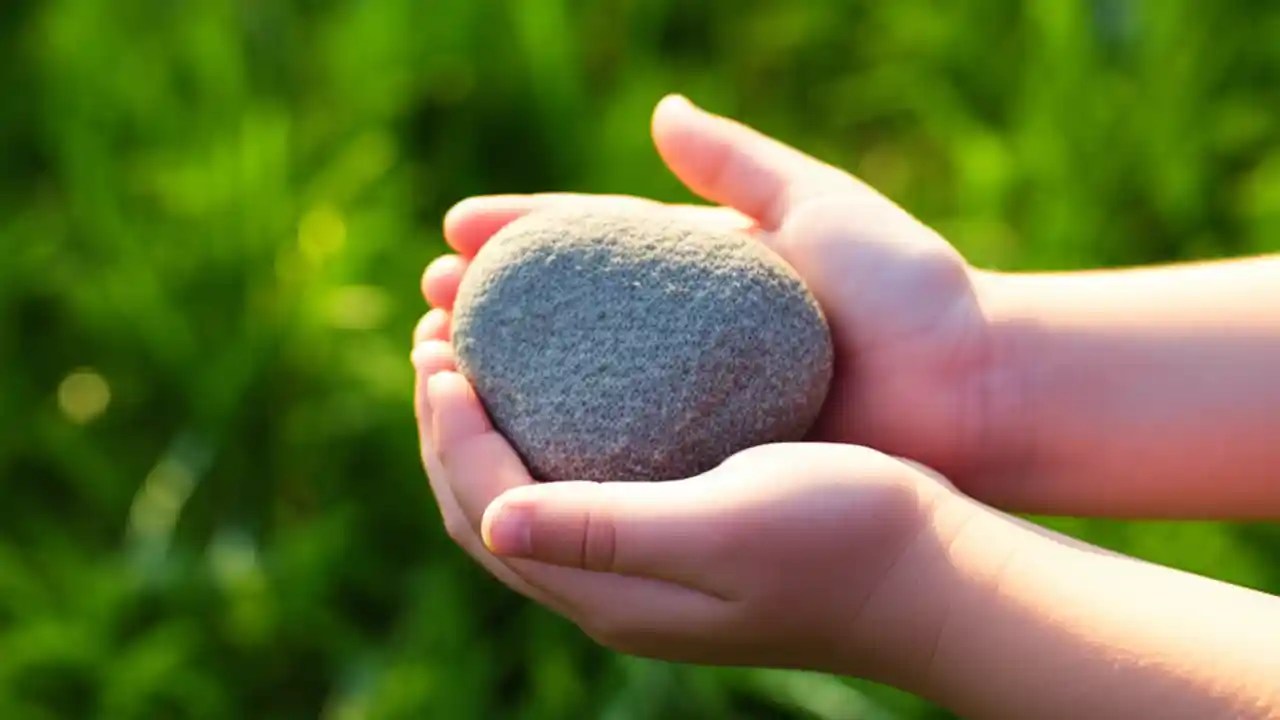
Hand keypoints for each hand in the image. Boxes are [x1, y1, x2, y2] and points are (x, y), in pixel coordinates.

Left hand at [411, 330, 954, 675]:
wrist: (930, 575)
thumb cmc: (844, 536)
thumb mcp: (726, 524)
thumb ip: (608, 529)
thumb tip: (492, 519)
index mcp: (610, 589)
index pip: (485, 504)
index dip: (447, 427)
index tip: (439, 346)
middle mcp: (611, 591)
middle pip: (485, 507)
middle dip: (446, 425)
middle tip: (437, 334)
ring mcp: (642, 574)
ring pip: (523, 500)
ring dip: (484, 431)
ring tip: (474, 353)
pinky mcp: (674, 546)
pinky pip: (572, 492)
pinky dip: (541, 437)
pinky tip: (561, 386)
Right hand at [421, 95, 1008, 483]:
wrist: (979, 393)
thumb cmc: (913, 295)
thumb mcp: (824, 211)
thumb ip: (745, 166)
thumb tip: (661, 115)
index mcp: (700, 276)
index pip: (586, 248)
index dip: (518, 237)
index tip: (454, 232)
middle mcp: (684, 344)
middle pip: (564, 322)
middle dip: (490, 311)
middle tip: (429, 306)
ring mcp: (693, 408)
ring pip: (575, 395)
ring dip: (504, 384)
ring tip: (440, 372)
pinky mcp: (712, 467)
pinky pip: (621, 462)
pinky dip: (560, 455)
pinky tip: (507, 455)